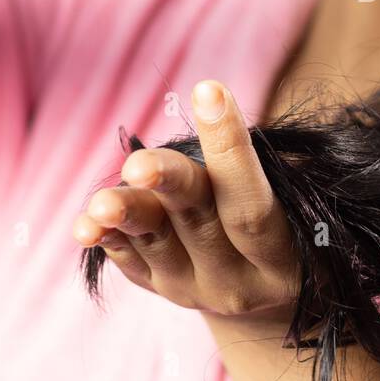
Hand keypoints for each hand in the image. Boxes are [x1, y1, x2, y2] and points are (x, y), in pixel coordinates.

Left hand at [72, 80, 300, 323]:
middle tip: (139, 163)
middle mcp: (240, 282)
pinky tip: (85, 224)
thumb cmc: (285, 220)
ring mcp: (196, 291)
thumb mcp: (293, 202)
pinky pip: (131, 262)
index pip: (253, 203)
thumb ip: (260, 169)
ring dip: (128, 216)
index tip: (209, 90)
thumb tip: (217, 106)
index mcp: (283, 260)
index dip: (231, 148)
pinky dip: (109, 239)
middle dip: (169, 186)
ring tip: (99, 203)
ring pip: (158, 245)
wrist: (265, 290)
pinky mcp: (162, 290)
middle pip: (202, 224)